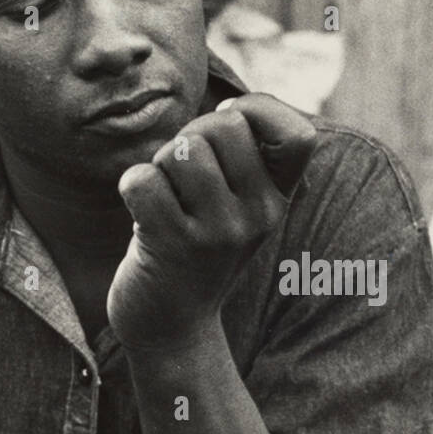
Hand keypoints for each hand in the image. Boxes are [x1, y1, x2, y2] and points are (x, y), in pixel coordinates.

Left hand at [107, 94, 317, 350]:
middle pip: (223, 126)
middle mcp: (259, 217)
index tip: (228, 129)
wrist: (172, 327)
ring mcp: (218, 234)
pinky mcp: (172, 246)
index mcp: (279, 200)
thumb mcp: (240, 208)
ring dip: (160, 164)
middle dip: (190, 136)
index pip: (300, 136)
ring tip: (165, 198)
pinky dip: (132, 187)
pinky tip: (143, 217)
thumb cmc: (199, 249)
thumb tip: (232, 106)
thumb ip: (246, 159)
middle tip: (183, 174)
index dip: (259, 110)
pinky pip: (142, 179)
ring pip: (181, 150)